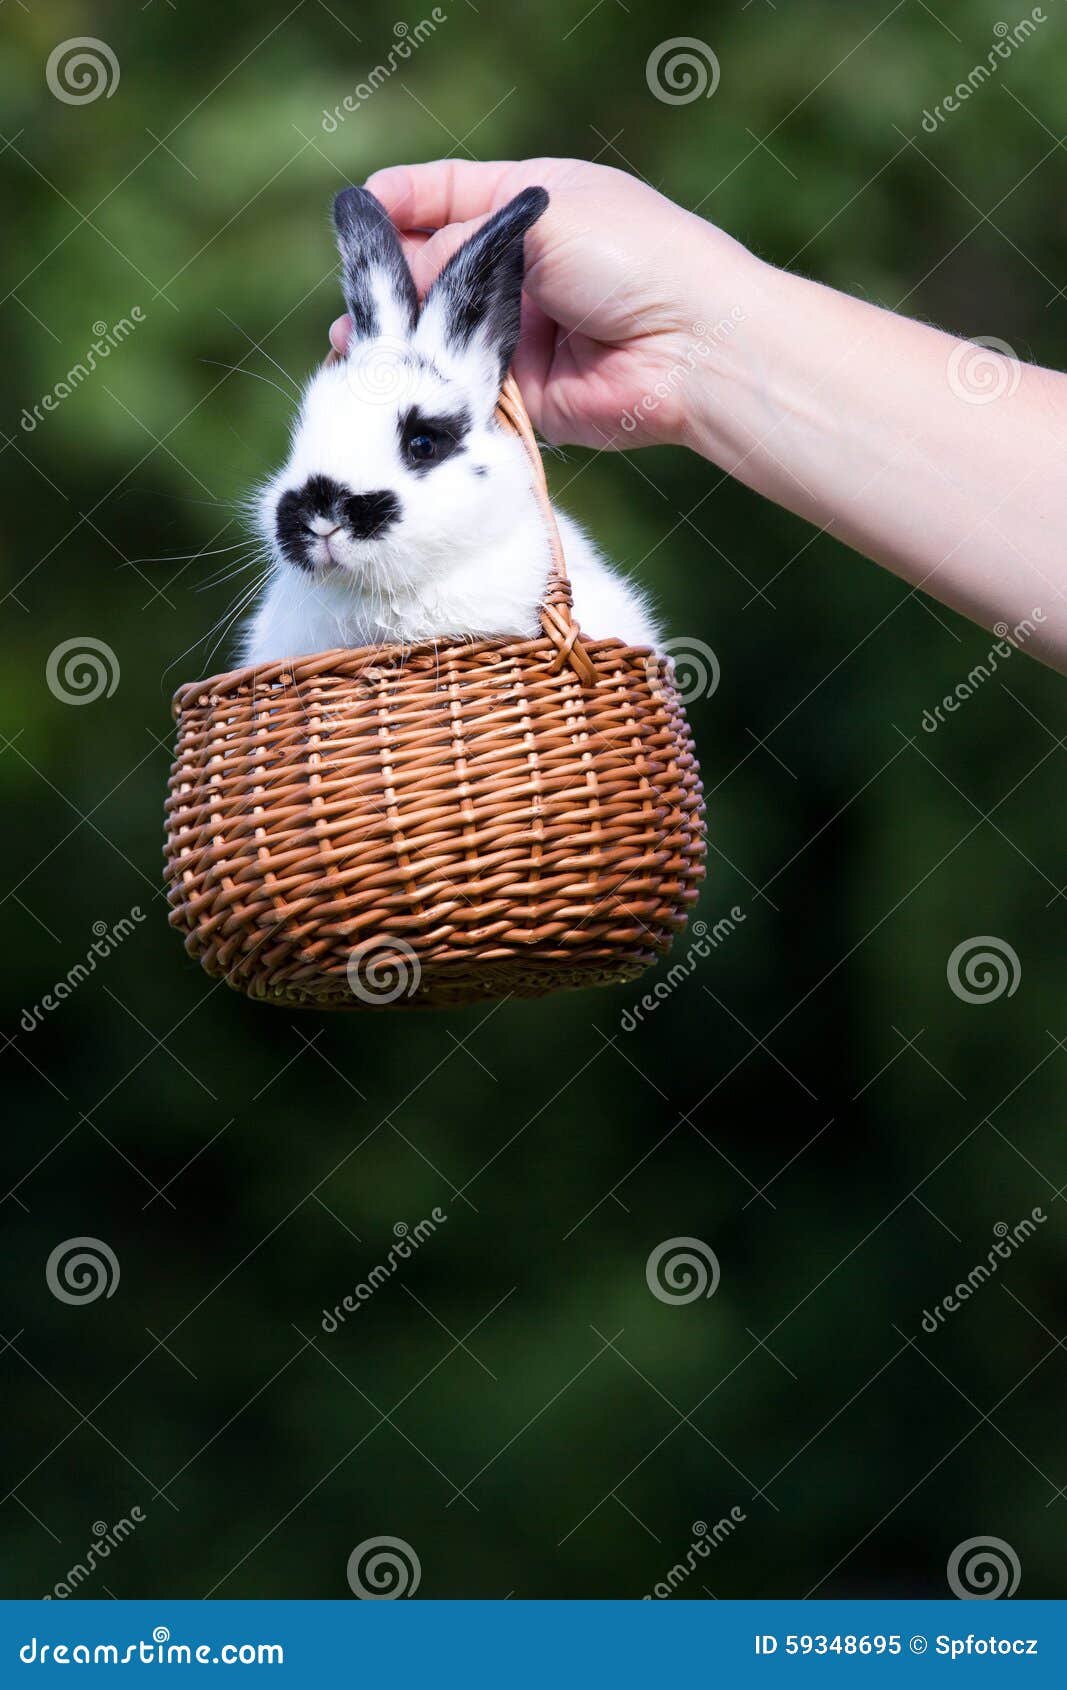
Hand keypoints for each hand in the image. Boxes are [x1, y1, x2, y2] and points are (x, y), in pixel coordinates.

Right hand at [328, 157, 755, 449]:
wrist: (693, 346)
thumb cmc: (634, 258)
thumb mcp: (538, 222)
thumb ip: (459, 247)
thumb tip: (403, 278)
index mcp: (533, 205)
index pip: (449, 195)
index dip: (400, 201)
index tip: (357, 211)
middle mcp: (524, 269)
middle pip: (436, 269)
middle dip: (389, 280)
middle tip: (351, 292)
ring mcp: (522, 332)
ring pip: (442, 333)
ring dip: (398, 339)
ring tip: (351, 344)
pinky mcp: (525, 393)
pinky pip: (464, 387)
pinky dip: (429, 387)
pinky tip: (388, 383)